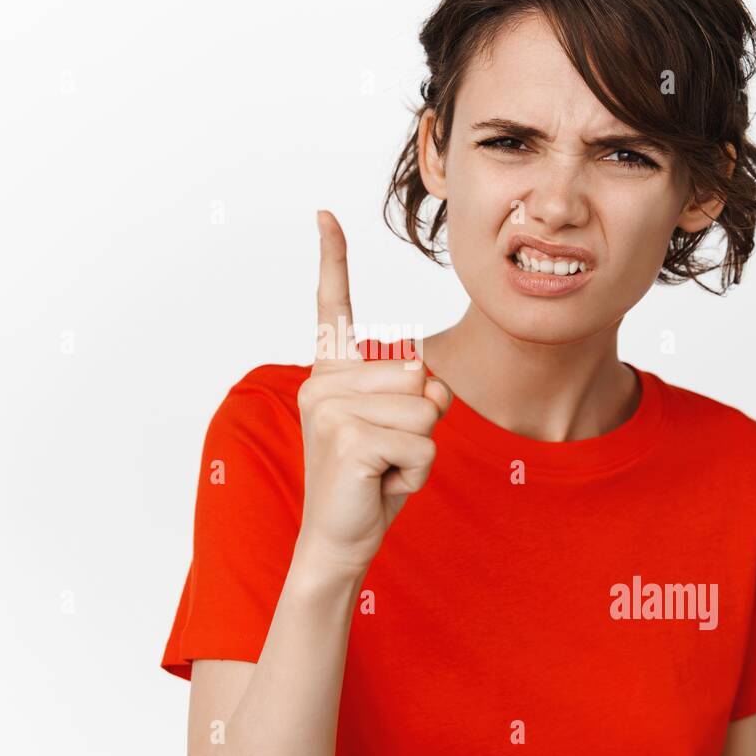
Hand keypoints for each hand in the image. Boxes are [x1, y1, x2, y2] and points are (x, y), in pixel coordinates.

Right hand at [294, 210, 451, 573]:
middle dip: (421, 422)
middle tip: (385, 453)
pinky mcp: (349, 440)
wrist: (338, 541)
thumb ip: (418, 394)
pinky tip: (383, 485)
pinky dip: (417, 473)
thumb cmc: (372, 481)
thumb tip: (432, 387)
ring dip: (420, 450)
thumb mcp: (401, 428)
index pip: (332, 308)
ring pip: (426, 410)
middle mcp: (322, 383)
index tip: (325, 215)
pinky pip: (424, 444)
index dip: (333, 259)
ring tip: (383, 469)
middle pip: (418, 374)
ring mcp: (330, 410)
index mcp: (330, 374)